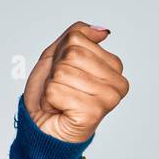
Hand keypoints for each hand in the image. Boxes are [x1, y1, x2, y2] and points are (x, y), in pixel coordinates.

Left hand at [23, 21, 128, 142]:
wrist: (41, 127)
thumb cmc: (50, 94)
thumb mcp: (58, 56)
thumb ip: (78, 36)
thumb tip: (103, 31)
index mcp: (113, 66)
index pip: (77, 39)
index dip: (59, 55)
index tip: (64, 74)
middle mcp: (118, 83)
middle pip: (71, 54)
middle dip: (55, 71)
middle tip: (60, 88)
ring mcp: (108, 99)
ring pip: (63, 72)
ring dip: (51, 86)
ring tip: (60, 100)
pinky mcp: (93, 113)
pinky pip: (57, 90)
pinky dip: (49, 100)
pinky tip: (59, 110)